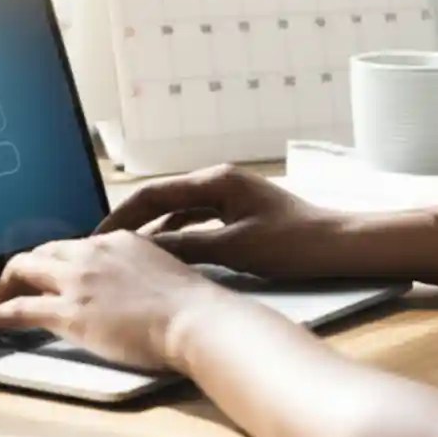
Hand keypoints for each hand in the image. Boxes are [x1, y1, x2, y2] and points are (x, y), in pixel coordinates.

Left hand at [0, 231, 232, 370]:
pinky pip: (17, 310)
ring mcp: (78, 280)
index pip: (75, 245)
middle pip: (43, 251)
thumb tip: (130, 283)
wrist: (195, 319)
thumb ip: (140, 268)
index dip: (58, 262)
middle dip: (25, 269)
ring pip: (23, 270)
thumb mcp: (164, 270)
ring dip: (5, 286)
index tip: (53, 276)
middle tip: (18, 287)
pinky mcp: (68, 311)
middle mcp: (92, 251)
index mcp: (118, 240)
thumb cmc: (191, 305)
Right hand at [97, 164, 344, 278]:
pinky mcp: (238, 213)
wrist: (338, 245)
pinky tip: (163, 255)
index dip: (122, 214)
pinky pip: (196, 221)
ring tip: (125, 252)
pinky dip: (176, 235)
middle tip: (102, 246)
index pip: (155, 193)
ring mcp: (229, 197)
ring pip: (178, 211)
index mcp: (217, 181)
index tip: (98, 236)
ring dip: (153, 229)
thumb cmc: (293, 244)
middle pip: (163, 198)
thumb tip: (144, 249)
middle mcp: (219, 182)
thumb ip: (187, 246)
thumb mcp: (235, 248)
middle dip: (132, 220)